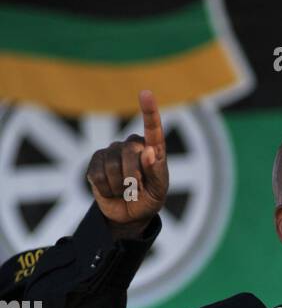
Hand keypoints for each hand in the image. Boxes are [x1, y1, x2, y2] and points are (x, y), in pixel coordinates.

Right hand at [86, 90, 167, 234]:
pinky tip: (112, 190)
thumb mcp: (159, 190)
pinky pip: (98, 175)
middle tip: (138, 191)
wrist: (129, 214)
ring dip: (120, 187)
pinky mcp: (96, 161)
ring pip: (112, 167)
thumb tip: (148, 151)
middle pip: (130, 154)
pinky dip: (106, 189)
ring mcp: (112, 151)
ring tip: (125, 191)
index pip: (153, 128)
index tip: (145, 93)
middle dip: (134, 178)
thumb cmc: (149, 199)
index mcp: (153, 149)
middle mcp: (132, 145)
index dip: (149, 111)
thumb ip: (156, 171)